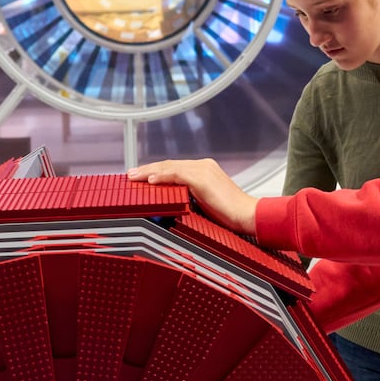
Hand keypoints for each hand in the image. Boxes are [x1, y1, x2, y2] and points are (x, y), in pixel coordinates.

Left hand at [127, 158, 258, 234]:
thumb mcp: (206, 205)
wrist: (249, 215)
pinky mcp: (203, 179)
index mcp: (205, 170)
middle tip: (130, 175)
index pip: (174, 167)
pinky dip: (162, 176)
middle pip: (169, 164)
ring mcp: (203, 170)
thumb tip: (172, 206)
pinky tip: (150, 181)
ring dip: (149, 172)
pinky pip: (177, 174)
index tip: (141, 177)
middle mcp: (203, 166)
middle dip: (147, 169)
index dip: (156, 171)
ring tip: (133, 177)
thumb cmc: (231, 215)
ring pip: (170, 167)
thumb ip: (190, 199)